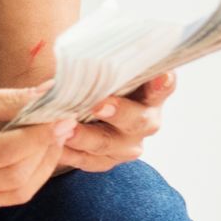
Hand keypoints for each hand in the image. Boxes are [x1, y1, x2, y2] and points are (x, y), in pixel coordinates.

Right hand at [0, 84, 71, 209]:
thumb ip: (10, 101)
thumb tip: (50, 96)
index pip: (4, 152)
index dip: (38, 136)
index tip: (60, 116)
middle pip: (16, 175)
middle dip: (46, 149)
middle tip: (62, 123)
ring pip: (19, 191)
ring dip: (45, 164)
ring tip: (53, 136)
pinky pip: (12, 195)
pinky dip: (33, 174)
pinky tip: (38, 150)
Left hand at [60, 69, 174, 172]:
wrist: (77, 105)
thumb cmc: (94, 79)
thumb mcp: (97, 66)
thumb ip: (94, 62)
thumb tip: (77, 60)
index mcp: (150, 90)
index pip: (164, 85)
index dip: (163, 82)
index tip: (160, 75)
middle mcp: (145, 119)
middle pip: (140, 120)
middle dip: (119, 112)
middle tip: (98, 105)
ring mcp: (127, 143)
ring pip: (112, 144)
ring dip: (87, 136)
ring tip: (66, 129)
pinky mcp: (107, 160)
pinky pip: (90, 161)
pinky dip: (71, 153)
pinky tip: (55, 144)